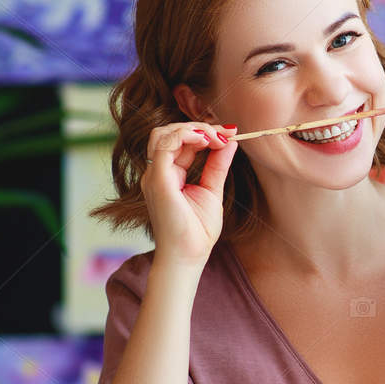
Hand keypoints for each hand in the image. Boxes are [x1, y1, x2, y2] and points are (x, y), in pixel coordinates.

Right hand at [142, 121, 236, 265]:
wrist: (188, 256)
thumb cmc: (197, 231)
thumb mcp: (212, 190)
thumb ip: (218, 165)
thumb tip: (230, 141)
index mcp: (169, 175)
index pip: (181, 142)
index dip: (204, 132)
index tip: (230, 133)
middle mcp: (158, 173)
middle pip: (170, 133)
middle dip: (199, 127)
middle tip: (226, 133)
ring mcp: (155, 176)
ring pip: (163, 134)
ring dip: (192, 129)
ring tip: (216, 137)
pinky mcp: (158, 180)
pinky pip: (164, 145)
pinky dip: (185, 136)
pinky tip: (206, 140)